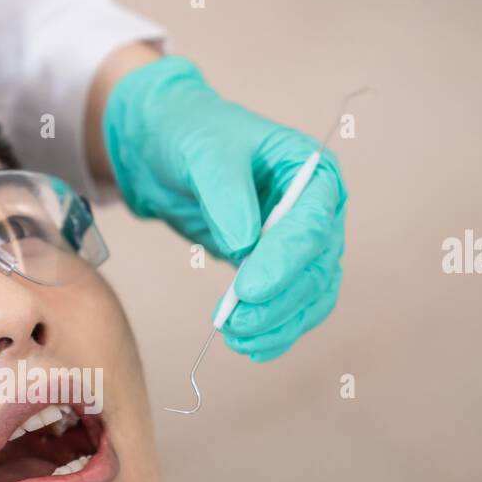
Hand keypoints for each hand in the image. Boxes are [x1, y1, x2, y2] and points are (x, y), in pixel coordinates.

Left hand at [102, 55, 346, 361]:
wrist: (165, 149)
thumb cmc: (191, 135)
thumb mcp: (204, 151)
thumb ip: (226, 193)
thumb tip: (244, 244)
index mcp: (312, 171)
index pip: (312, 225)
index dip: (285, 262)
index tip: (249, 290)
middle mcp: (316, 210)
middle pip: (315, 268)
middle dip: (278, 301)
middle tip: (234, 322)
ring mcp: (299, 244)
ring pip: (309, 296)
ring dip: (278, 323)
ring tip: (236, 337)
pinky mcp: (277, 269)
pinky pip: (292, 308)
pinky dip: (275, 330)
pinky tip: (250, 346)